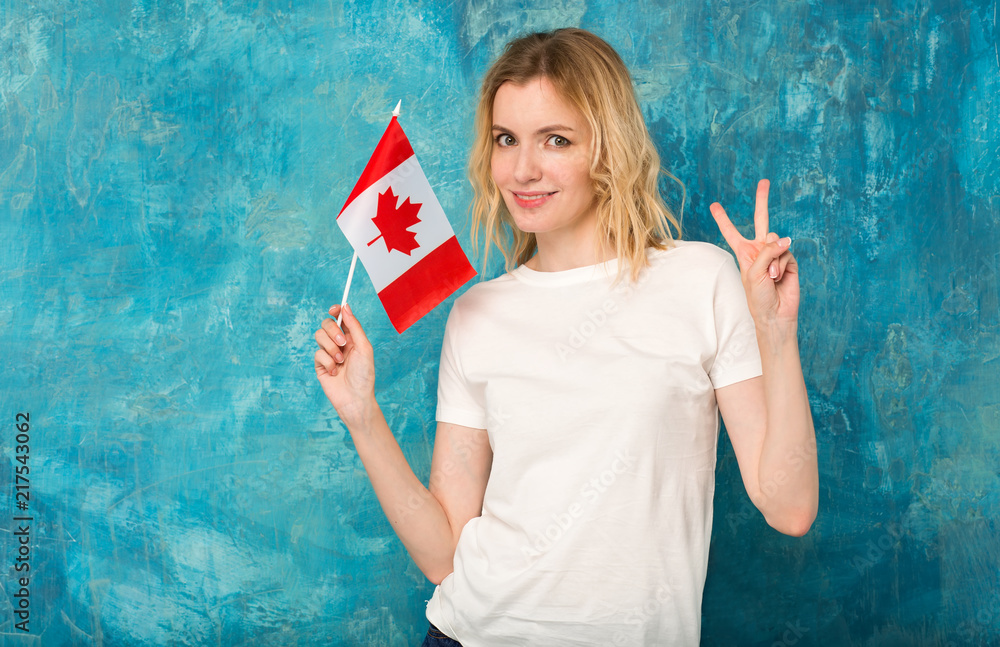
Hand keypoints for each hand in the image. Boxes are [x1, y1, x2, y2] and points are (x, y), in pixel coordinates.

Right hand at [314, 304, 376, 425]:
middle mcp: (339, 344)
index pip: (340, 318)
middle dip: (332, 331)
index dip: (335, 311)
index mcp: (352, 337)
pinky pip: (317, 353)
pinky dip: (327, 362)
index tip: (334, 309)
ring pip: (319, 336)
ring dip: (331, 348)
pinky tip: (334, 372)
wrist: (355, 398)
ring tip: (341, 361)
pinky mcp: (320, 365)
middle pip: (326, 324)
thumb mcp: (364, 347)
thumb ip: (354, 326)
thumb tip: (345, 307)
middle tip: (342, 343)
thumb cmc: (364, 375)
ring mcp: (328, 354)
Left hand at [710, 179, 799, 326]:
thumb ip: (767, 251)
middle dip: (762, 200)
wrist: (775, 313)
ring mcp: (776, 253)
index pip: (732, 232)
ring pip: (776, 241)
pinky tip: (779, 277)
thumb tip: (785, 239)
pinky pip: (786, 252)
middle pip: (762, 220)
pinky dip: (781, 265)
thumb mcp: (753, 272)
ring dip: (772, 261)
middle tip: (764, 181)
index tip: (714, 205)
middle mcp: (760, 249)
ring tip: (770, 277)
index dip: (723, 219)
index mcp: (744, 253)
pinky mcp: (789, 259)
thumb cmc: (758, 297)